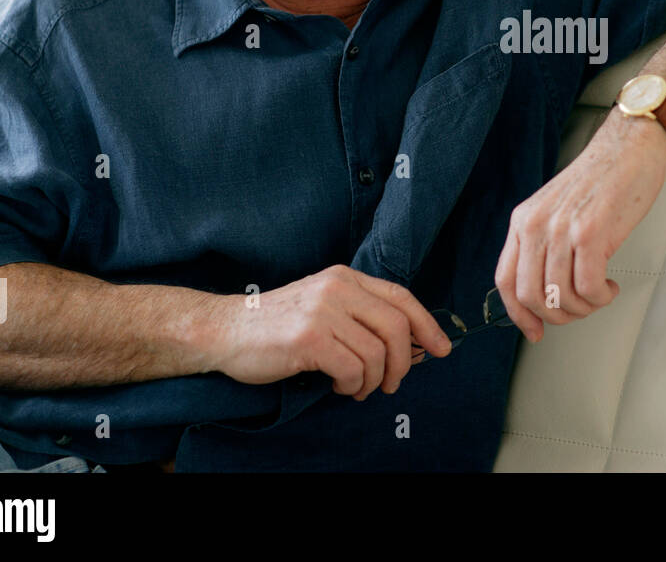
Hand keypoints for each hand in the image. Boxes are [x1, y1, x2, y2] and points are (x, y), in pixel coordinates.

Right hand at [207, 265, 450, 399]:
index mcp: (345, 277)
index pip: (401, 298)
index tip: (442, 348)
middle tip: (393, 384)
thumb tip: (407, 343)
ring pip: (377, 353)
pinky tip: (339, 386)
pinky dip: (353, 385)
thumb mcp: (322, 304)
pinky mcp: (309, 338)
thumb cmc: (276, 325)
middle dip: (404, 362)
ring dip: (373, 380)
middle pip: (396, 327)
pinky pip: (353, 369)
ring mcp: (323, 311)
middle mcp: (338, 288)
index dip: (427, 324)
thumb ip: (358, 313)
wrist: (224, 330)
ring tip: (357, 388)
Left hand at [494, 108, 665, 341]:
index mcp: (524, 221)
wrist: (629, 149)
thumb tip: (546, 291)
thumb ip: (544, 244)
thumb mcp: (556, 210)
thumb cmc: (601, 180)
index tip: (535, 330)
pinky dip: (600, 297)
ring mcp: (562, 229)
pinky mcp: (591, 233)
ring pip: (560, 297)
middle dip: (557, 317)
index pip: (505, 280)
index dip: (518, 315)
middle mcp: (536, 225)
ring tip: (599, 295)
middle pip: (530, 296)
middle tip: (579, 311)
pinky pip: (588, 288)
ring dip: (584, 308)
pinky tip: (609, 287)